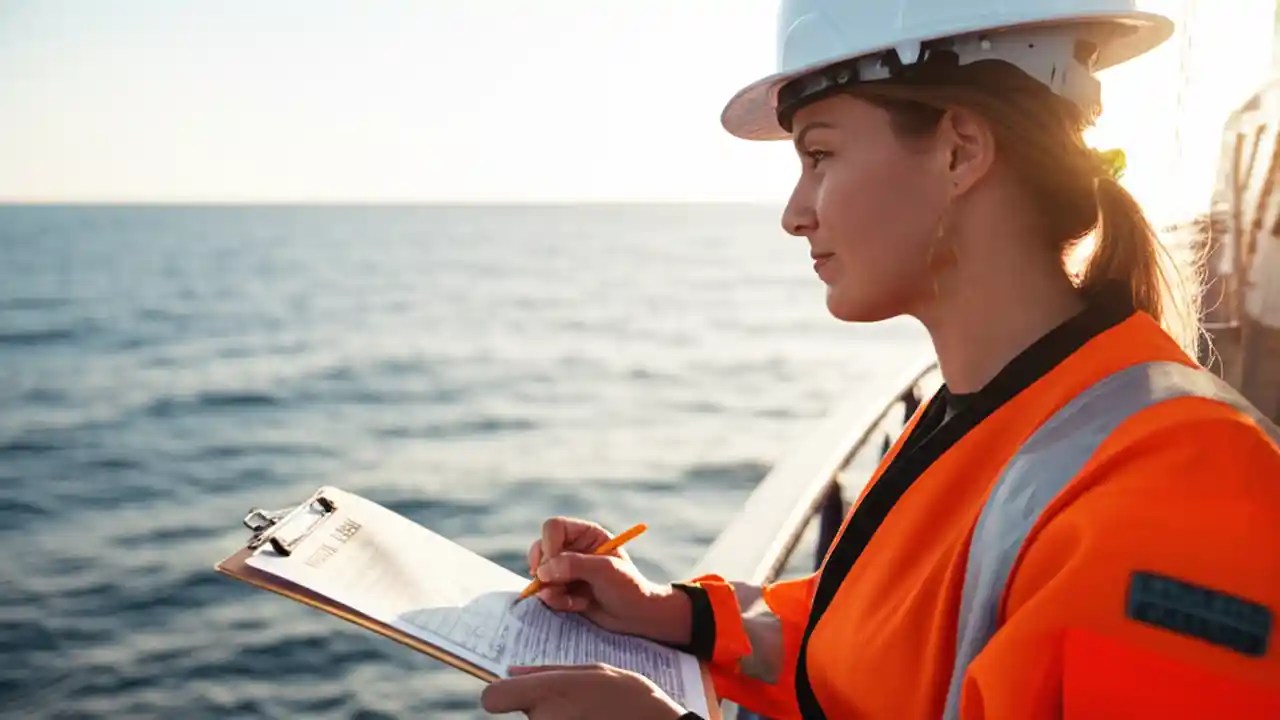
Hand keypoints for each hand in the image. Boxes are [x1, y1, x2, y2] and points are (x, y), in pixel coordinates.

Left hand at [481, 664, 688, 719]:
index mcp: (548, 692)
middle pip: (524, 713)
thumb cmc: (629, 697)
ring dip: (556, 719)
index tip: (517, 694)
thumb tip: (512, 671)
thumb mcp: (593, 670)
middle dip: (541, 708)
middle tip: (576, 704)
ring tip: (588, 715)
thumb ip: (547, 671)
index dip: (502, 695)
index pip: (494, 698)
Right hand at [527, 517, 690, 644]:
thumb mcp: (605, 571)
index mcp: (586, 534)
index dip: (550, 545)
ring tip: (574, 600)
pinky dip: (556, 601)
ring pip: (538, 573)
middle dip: (545, 571)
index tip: (555, 565)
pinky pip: (544, 592)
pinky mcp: (562, 588)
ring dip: (552, 590)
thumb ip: (573, 565)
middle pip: (539, 549)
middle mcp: (572, 548)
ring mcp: (565, 569)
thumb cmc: (628, 587)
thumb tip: (543, 571)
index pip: (553, 528)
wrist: (635, 616)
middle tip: (559, 586)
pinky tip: (577, 605)